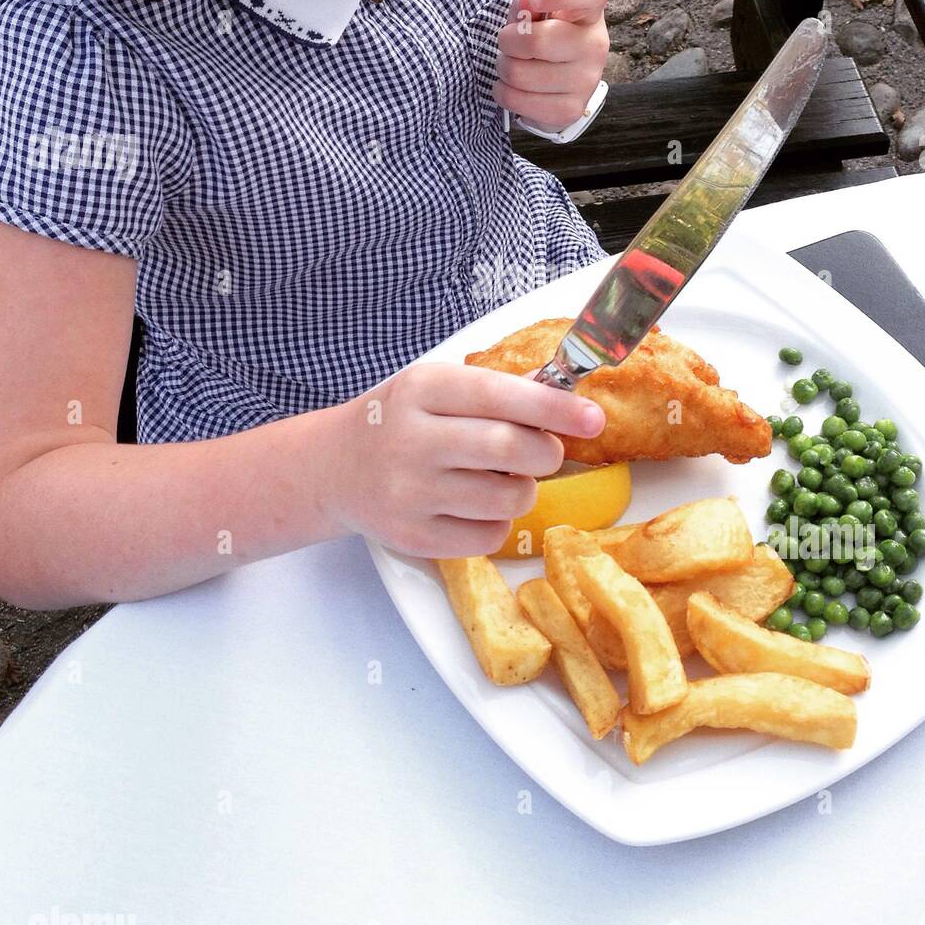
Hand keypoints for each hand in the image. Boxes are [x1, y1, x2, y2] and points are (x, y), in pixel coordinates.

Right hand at [324, 362, 606, 558]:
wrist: (332, 468)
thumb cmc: (399, 421)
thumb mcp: (435, 387)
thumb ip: (494, 390)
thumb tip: (565, 395)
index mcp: (422, 389)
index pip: (499, 394)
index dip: (554, 407)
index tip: (593, 419)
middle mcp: (411, 439)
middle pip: (509, 447)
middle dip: (545, 452)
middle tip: (543, 452)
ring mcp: (409, 493)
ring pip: (508, 497)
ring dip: (525, 488)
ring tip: (502, 478)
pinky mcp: (413, 537)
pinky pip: (489, 536)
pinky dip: (499, 521)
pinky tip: (476, 505)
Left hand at [494, 0, 610, 129]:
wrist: (557, 82)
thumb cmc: (543, 36)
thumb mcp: (536, 9)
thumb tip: (525, 2)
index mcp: (590, 12)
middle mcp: (595, 45)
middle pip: (535, 41)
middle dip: (507, 40)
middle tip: (509, 42)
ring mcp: (586, 81)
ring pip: (518, 73)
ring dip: (503, 67)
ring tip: (513, 64)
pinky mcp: (569, 110)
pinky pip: (515, 99)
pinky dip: (503, 91)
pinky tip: (515, 87)